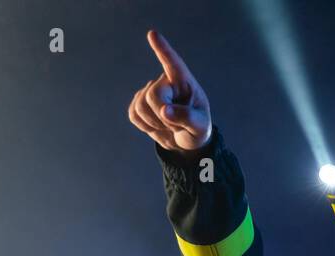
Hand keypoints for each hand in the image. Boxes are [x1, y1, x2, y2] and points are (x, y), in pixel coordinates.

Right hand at [127, 30, 212, 154]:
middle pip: (153, 96)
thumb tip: (164, 110)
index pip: (173, 64)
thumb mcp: (200, 126)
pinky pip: (134, 115)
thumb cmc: (197, 129)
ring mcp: (150, 91)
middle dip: (162, 116)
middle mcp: (166, 82)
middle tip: (177, 126)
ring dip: (155, 123)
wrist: (186, 141)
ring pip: (141, 107)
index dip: (162, 49)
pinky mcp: (138, 103)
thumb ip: (187, 118)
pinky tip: (157, 124)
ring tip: (169, 125)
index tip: (153, 34)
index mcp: (185, 83)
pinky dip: (146, 126)